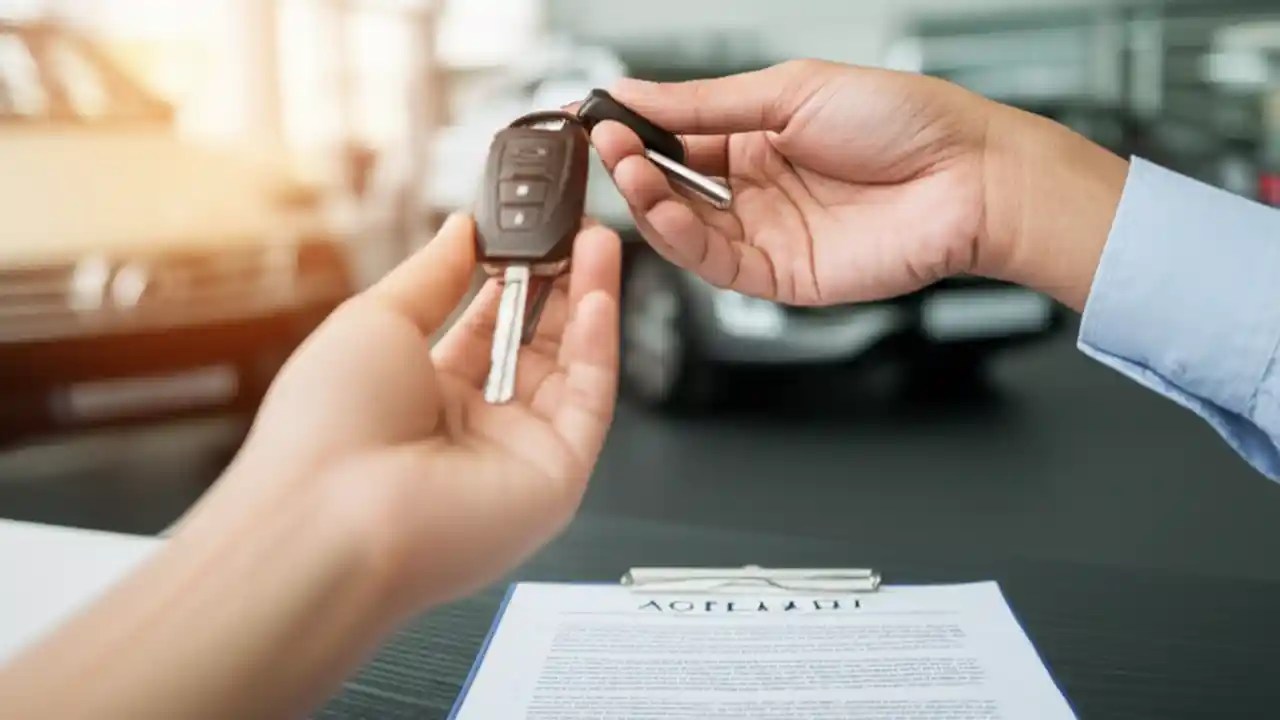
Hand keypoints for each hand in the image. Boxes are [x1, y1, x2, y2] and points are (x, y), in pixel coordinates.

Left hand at [183, 214, 621, 611]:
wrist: (328, 515)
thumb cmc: (326, 426)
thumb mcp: (375, 321)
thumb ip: (433, 273)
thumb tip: (463, 227)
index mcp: (423, 397)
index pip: (486, 329)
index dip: (514, 277)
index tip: (534, 228)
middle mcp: (474, 430)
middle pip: (537, 345)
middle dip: (561, 283)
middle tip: (579, 226)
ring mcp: (517, 456)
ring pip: (571, 368)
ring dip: (589, 301)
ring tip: (599, 240)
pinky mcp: (554, 480)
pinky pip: (587, 403)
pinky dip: (597, 347)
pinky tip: (597, 295)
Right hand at [593, 59, 1127, 309]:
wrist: (970, 177)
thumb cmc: (906, 121)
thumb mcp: (793, 89)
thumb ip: (707, 101)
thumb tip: (636, 91)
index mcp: (759, 136)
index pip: (678, 137)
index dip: (637, 130)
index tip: (599, 116)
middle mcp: (758, 188)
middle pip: (673, 186)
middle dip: (634, 165)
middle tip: (607, 141)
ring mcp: (768, 233)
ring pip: (685, 227)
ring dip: (647, 201)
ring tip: (626, 167)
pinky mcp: (781, 276)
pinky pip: (715, 263)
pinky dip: (680, 237)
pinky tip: (660, 207)